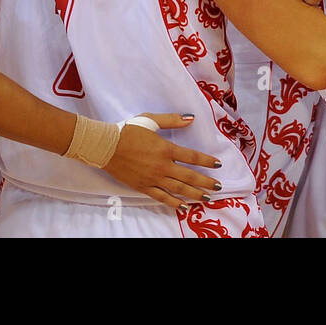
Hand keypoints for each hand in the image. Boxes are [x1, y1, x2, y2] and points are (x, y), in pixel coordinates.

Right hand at [101, 113, 220, 209]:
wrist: (107, 146)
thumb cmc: (128, 130)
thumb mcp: (150, 120)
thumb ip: (171, 120)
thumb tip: (190, 118)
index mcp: (166, 149)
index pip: (192, 157)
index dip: (207, 161)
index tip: (218, 165)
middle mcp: (163, 166)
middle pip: (189, 177)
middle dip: (206, 183)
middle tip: (218, 187)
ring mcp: (153, 178)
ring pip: (179, 189)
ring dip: (195, 195)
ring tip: (207, 199)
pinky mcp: (144, 187)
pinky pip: (162, 197)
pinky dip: (174, 203)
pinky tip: (183, 206)